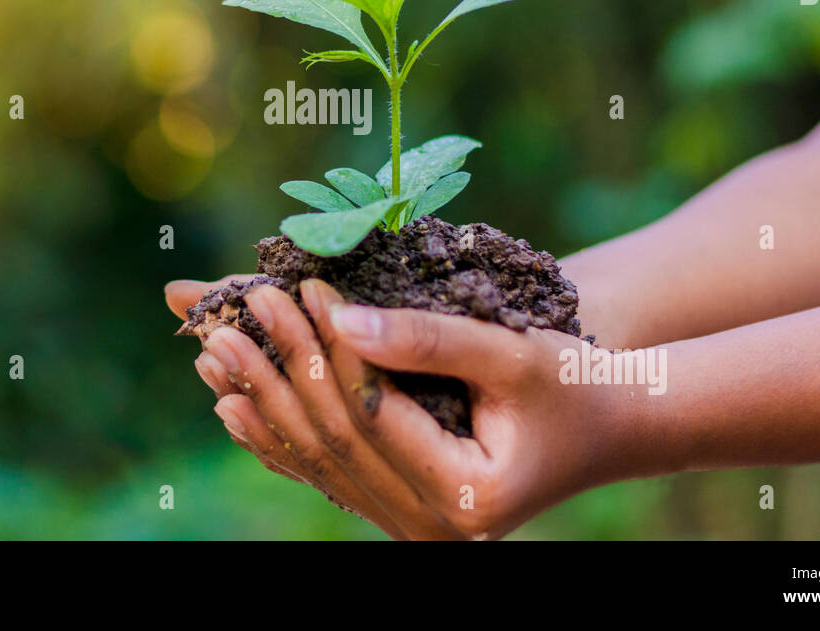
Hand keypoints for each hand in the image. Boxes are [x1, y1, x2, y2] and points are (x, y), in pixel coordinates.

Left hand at [169, 277, 660, 538]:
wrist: (608, 429)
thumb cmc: (573, 385)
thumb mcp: (511, 353)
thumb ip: (428, 339)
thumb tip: (339, 316)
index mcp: (468, 498)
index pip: (374, 417)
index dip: (328, 350)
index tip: (294, 289)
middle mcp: (434, 531)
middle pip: (334, 445)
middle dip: (279, 376)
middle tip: (226, 321)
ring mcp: (413, 528)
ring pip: (320, 464)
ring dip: (263, 406)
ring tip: (211, 357)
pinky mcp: (401, 510)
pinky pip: (328, 475)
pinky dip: (279, 438)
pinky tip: (234, 406)